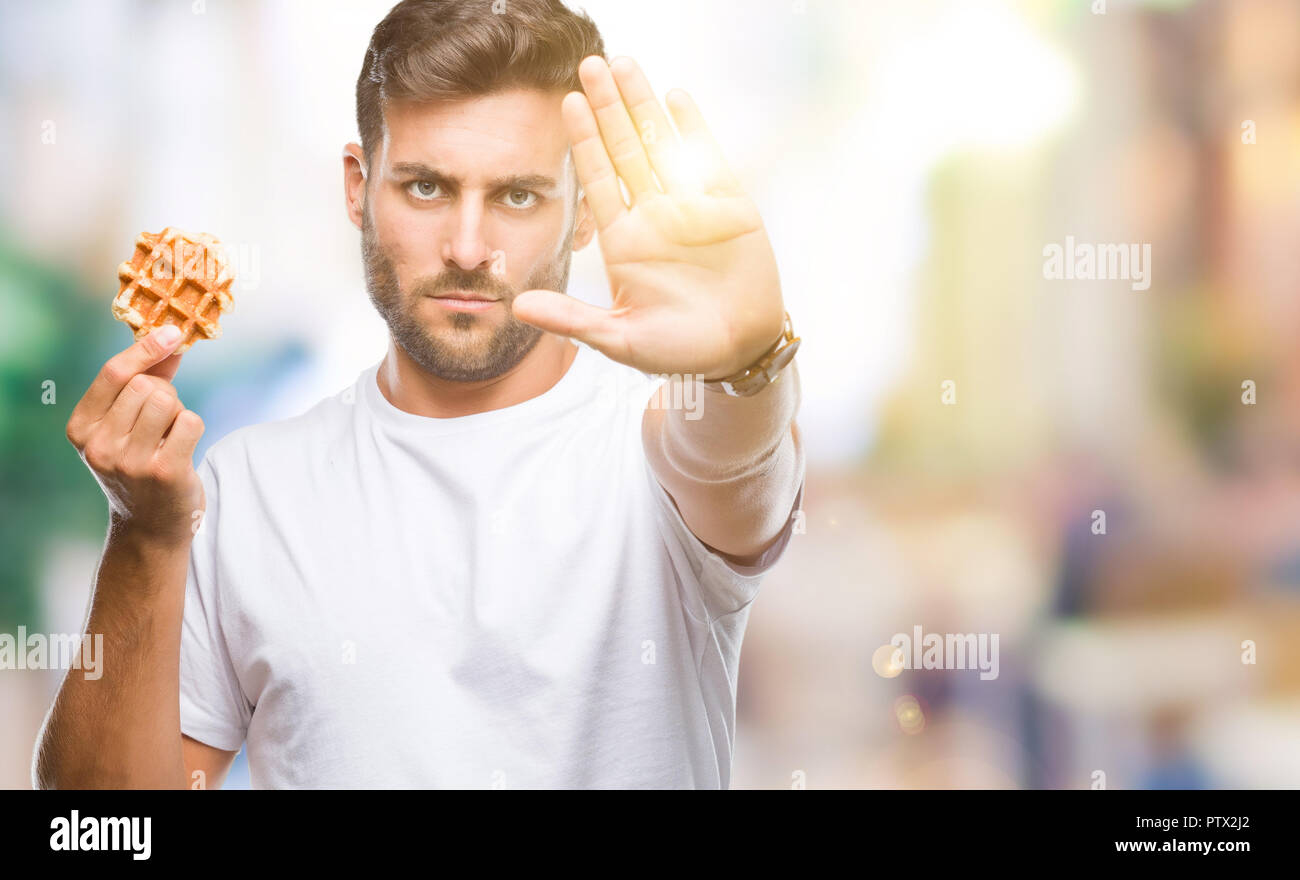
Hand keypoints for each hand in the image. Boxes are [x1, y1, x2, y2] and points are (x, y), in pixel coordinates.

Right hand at [66, 326, 206, 544]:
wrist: (150, 526)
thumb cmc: (141, 466)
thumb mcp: (127, 426)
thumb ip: (145, 381)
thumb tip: (170, 338)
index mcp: (81, 429)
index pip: (114, 374)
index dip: (145, 349)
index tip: (173, 332)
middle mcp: (99, 445)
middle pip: (147, 386)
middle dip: (165, 396)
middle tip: (162, 424)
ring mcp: (130, 461)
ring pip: (168, 401)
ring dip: (178, 412)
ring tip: (168, 438)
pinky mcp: (164, 471)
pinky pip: (190, 421)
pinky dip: (193, 428)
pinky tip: (181, 450)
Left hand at [511, 55, 785, 379]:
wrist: (738, 352)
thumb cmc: (678, 349)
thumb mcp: (619, 337)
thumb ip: (572, 319)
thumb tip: (517, 307)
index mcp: (625, 241)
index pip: (598, 179)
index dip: (583, 141)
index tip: (568, 103)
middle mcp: (654, 216)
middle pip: (626, 150)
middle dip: (609, 107)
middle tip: (590, 64)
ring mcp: (691, 208)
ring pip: (662, 146)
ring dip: (644, 106)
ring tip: (626, 65)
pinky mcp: (730, 208)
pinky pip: (708, 160)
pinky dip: (694, 130)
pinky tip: (677, 97)